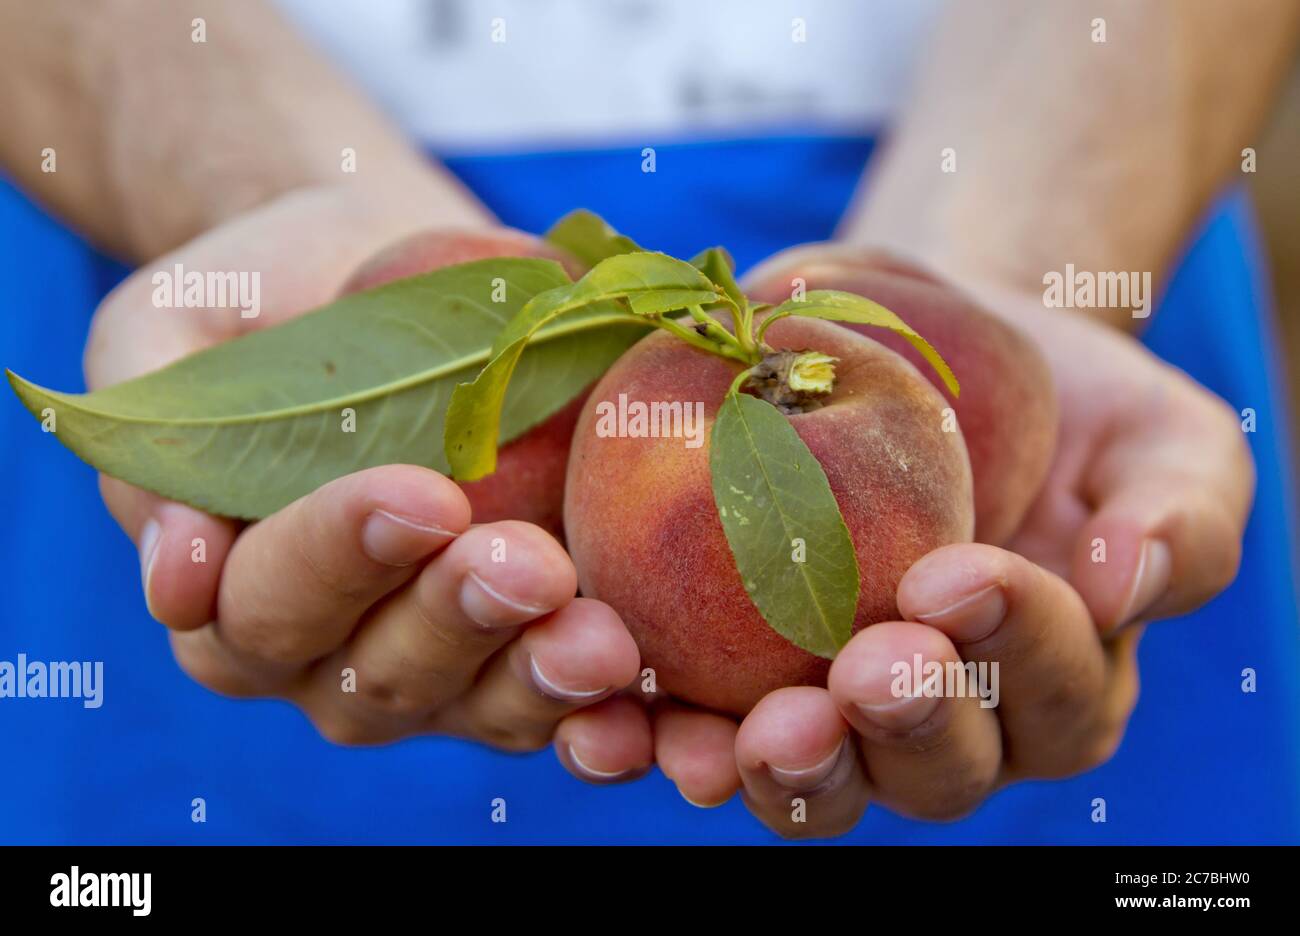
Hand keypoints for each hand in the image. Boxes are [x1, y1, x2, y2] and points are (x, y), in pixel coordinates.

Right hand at [87, 182, 653, 768]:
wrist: (378, 274)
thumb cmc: (269, 303)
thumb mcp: (172, 333)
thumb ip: (154, 443)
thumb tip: (179, 574)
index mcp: (234, 597)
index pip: (269, 603)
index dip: (338, 557)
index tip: (417, 496)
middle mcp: (332, 657)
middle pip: (384, 672)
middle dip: (459, 619)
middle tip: (527, 564)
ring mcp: (441, 668)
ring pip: (480, 705)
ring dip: (540, 679)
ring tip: (600, 638)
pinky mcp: (526, 652)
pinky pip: (565, 706)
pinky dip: (609, 715)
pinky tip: (647, 700)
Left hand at [643, 246, 1253, 836]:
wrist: (934, 346)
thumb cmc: (1063, 402)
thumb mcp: (1160, 440)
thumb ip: (1181, 517)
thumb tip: (1130, 578)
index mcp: (1054, 687)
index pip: (1051, 696)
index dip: (1015, 648)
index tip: (960, 574)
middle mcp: (946, 724)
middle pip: (932, 770)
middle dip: (899, 730)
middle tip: (866, 670)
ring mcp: (832, 713)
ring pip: (814, 780)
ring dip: (773, 769)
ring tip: (737, 737)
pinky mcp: (731, 677)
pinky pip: (694, 725)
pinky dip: (654, 734)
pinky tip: (619, 715)